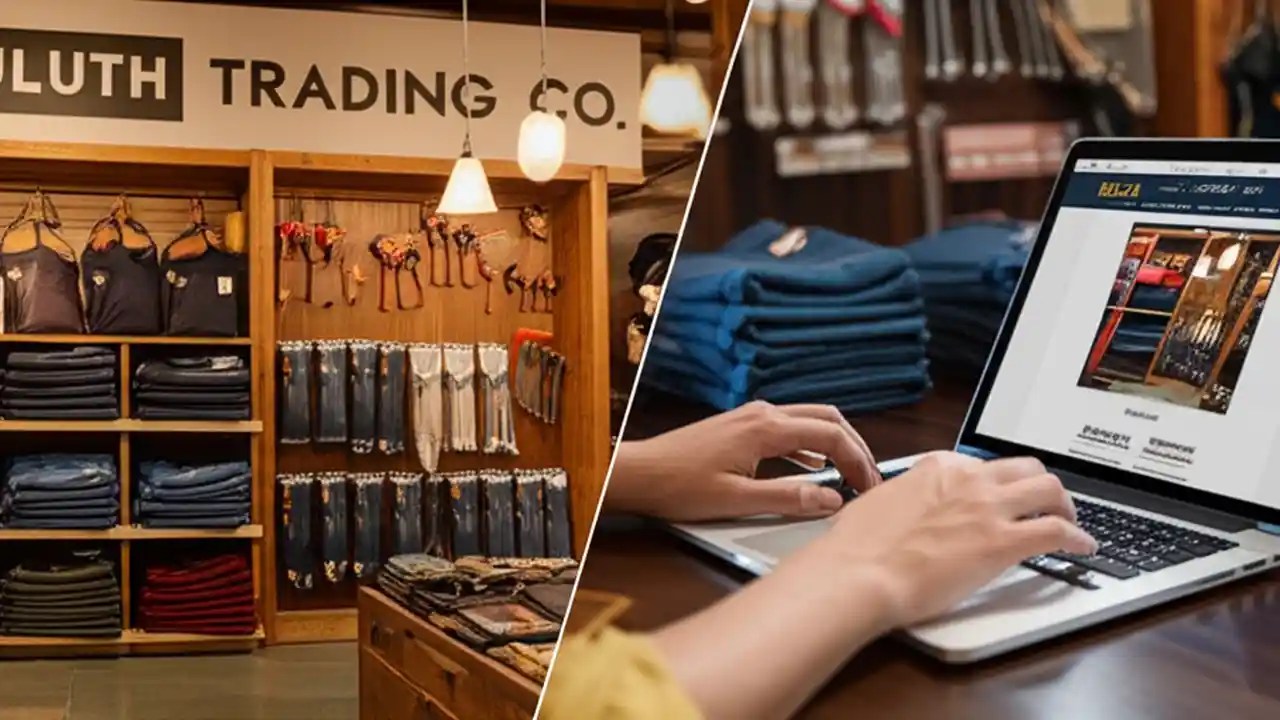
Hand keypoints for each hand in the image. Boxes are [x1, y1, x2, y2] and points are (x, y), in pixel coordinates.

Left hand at [608, 401, 880, 521]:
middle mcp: (762, 413)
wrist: (639, 474)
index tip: (871, 488)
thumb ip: (787, 499)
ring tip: (850, 475)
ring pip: (809, 419)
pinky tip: (815, 467)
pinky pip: (789, 428)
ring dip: (834, 443)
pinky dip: (810, 444)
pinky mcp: (741, 426)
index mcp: (765, 428)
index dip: (859, 461)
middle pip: (827, 418)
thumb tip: (832, 500)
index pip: (831, 435)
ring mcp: (751, 416)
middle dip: (854, 446)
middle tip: (870, 479)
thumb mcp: (736, 501)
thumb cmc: (680, 487)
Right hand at [808, 451, 1096, 626]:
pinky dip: (1077, 538)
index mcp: (936, 469)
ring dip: (1065, 505)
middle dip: (1040, 485)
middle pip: (1024, 468)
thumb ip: (900, 498)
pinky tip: (1083, 548)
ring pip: (1049, 489)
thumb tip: (898, 507)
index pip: (981, 464)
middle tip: (1045, 503)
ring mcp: (988, 509)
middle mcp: (968, 480)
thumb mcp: (877, 504)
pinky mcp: (1003, 542)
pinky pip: (1057, 531)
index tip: (1001, 493)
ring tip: (1070, 521)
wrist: (860, 572)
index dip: (997, 481)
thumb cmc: (858, 548)